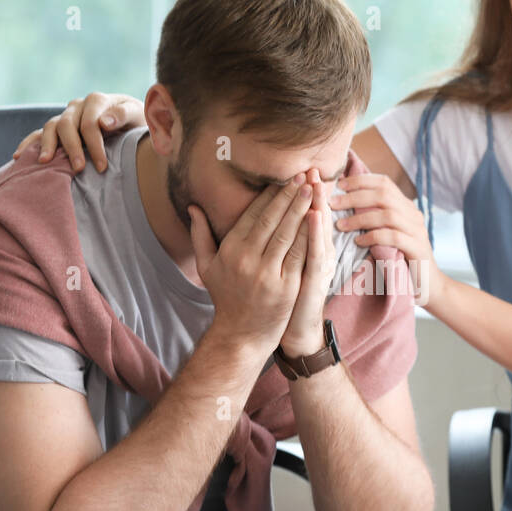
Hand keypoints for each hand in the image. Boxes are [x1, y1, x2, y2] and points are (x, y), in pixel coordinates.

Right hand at [12, 92, 144, 172]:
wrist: (133, 124)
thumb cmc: (137, 122)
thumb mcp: (138, 115)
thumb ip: (123, 115)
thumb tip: (102, 122)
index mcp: (97, 100)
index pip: (90, 123)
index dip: (95, 145)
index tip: (102, 167)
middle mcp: (78, 106)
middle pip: (67, 125)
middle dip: (72, 148)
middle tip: (79, 169)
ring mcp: (66, 117)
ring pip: (51, 127)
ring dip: (48, 145)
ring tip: (46, 162)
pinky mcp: (58, 129)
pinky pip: (39, 134)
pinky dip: (28, 143)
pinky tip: (18, 157)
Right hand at [190, 177, 312, 355]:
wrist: (241, 335)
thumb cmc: (225, 297)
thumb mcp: (207, 266)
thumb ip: (200, 235)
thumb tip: (193, 206)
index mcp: (230, 251)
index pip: (252, 216)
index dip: (269, 196)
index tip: (282, 179)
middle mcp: (246, 260)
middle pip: (271, 220)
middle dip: (288, 196)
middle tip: (301, 176)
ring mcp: (267, 274)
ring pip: (287, 234)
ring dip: (301, 209)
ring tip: (312, 189)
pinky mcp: (286, 287)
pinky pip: (300, 255)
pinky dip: (309, 235)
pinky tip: (318, 219)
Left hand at [280, 168, 336, 358]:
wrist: (293, 331)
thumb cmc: (283, 299)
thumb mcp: (282, 267)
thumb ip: (278, 241)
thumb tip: (268, 220)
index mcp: (304, 247)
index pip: (304, 214)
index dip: (301, 193)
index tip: (298, 169)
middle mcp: (315, 253)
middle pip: (313, 216)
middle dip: (311, 191)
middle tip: (311, 166)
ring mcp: (317, 266)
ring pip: (318, 230)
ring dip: (318, 204)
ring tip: (316, 180)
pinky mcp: (315, 280)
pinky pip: (316, 253)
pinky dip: (316, 233)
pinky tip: (315, 216)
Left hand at [331, 172, 442, 308]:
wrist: (427, 284)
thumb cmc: (400, 259)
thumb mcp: (387, 234)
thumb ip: (374, 218)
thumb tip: (344, 205)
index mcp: (406, 207)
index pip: (384, 182)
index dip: (360, 181)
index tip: (339, 185)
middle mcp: (413, 214)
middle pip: (384, 194)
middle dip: (355, 197)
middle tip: (333, 204)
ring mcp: (418, 231)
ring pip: (388, 215)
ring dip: (360, 218)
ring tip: (341, 226)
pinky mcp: (418, 248)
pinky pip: (393, 237)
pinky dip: (373, 237)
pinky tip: (358, 241)